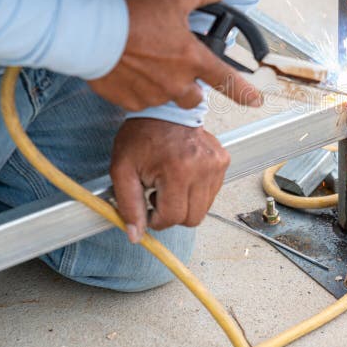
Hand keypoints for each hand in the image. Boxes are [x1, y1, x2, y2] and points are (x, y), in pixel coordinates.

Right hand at [88, 0, 262, 111]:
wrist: (89, 33)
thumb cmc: (132, 14)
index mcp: (191, 59)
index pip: (226, 80)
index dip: (244, 92)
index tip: (256, 101)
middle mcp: (175, 83)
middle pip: (195, 98)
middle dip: (191, 87)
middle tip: (177, 69)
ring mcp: (152, 95)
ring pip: (166, 98)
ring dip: (164, 86)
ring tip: (147, 64)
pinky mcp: (128, 102)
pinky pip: (141, 100)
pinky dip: (139, 88)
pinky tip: (129, 70)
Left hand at [110, 118, 228, 241]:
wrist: (164, 111)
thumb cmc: (142, 136)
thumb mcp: (123, 171)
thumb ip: (129, 205)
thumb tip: (136, 235)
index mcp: (177, 170)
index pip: (173, 217)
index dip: (157, 219)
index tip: (149, 206)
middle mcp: (202, 168)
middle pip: (192, 218)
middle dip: (173, 213)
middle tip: (159, 194)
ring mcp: (216, 164)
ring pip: (204, 208)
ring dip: (186, 203)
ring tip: (171, 183)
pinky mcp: (223, 161)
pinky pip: (212, 192)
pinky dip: (197, 191)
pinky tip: (184, 176)